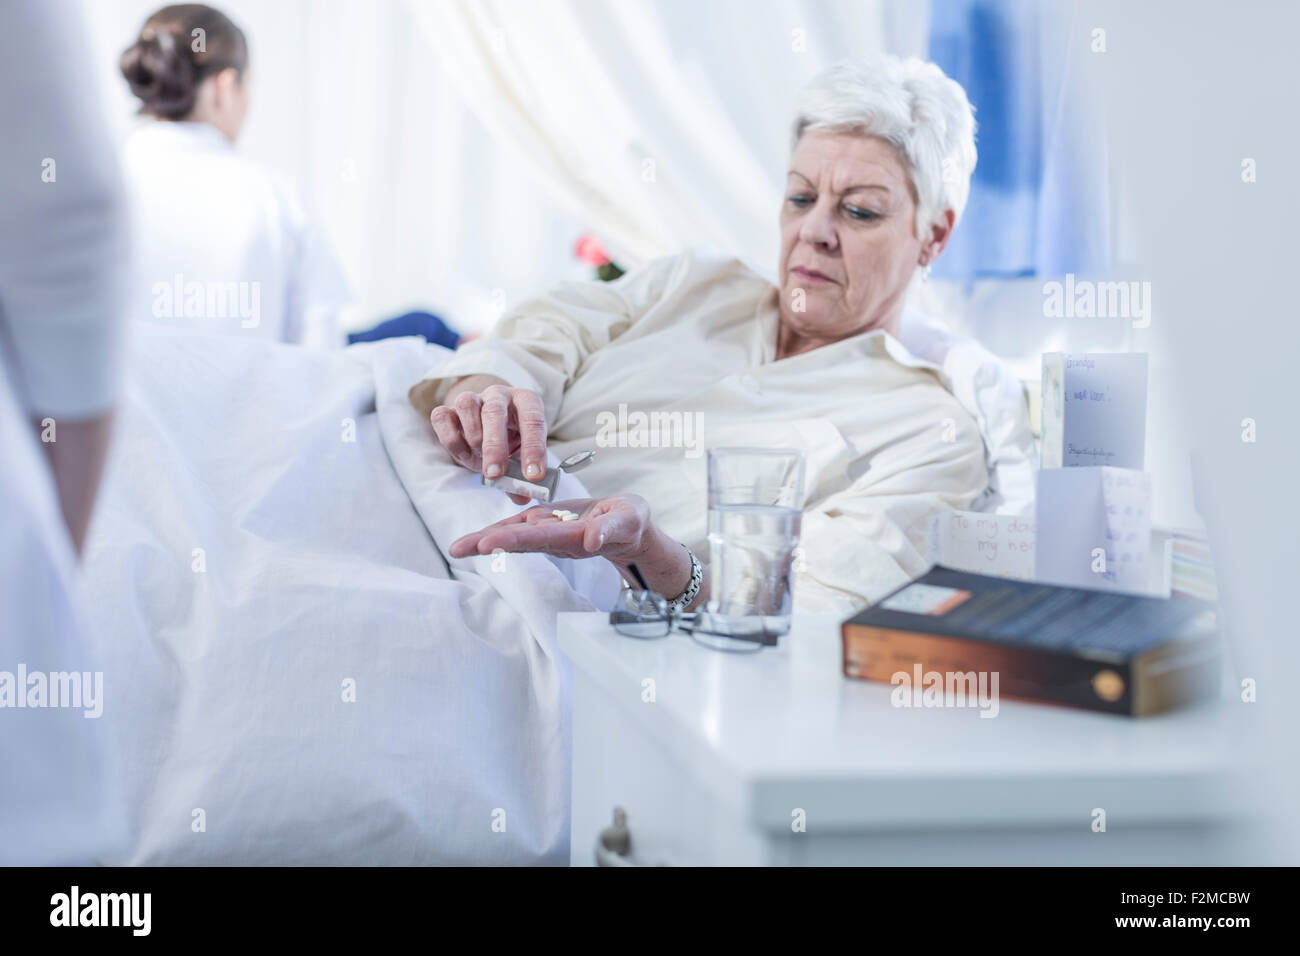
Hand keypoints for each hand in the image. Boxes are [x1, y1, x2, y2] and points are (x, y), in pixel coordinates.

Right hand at [429, 381, 546, 504]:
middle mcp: (499, 395)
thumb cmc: (511, 440)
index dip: (534, 449)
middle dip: (494, 446)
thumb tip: (523, 497)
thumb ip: (523, 476)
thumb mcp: (523, 455)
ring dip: (472, 437)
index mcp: (526, 401)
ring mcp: (473, 398)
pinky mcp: (449, 408)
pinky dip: (451, 438)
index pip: (533, 420)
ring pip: (467, 404)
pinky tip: (464, 453)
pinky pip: (442, 416)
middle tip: (496, 474)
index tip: (533, 476)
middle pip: (495, 411)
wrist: (489, 426)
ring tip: (479, 459)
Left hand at [448, 494, 653, 561]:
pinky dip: (497, 531)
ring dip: (485, 540)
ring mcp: (550, 533)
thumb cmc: (631, 522)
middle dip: (490, 542)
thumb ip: (611, 529)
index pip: (542, 537)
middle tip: (460, 548)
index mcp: (575, 537)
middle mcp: (556, 539)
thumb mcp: (630, 520)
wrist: (628, 528)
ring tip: (457, 548)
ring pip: (514, 536)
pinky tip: (475, 538)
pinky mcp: (547, 525)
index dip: (515, 539)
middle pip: (519, 540)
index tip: (490, 544)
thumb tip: (591, 540)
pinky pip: (518, 528)